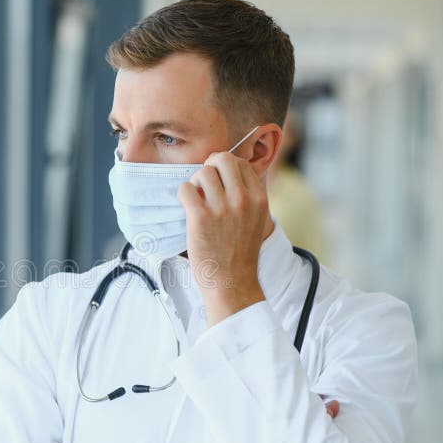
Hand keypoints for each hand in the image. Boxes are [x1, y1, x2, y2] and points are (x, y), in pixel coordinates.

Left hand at [177, 152, 268, 325]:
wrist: (232, 283)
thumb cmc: (240, 253)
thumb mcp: (256, 219)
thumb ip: (247, 196)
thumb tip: (229, 174)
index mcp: (259, 198)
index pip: (241, 163)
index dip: (225, 168)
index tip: (219, 181)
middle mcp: (242, 199)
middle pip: (222, 159)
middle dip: (210, 167)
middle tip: (204, 184)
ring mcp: (221, 207)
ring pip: (202, 172)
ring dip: (195, 183)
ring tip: (197, 200)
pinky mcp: (200, 217)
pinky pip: (186, 188)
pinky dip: (183, 195)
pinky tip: (188, 208)